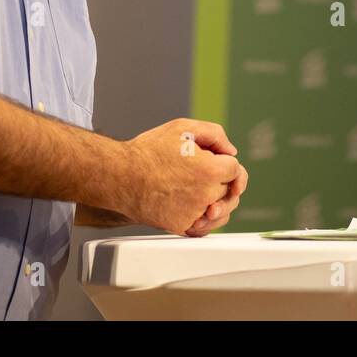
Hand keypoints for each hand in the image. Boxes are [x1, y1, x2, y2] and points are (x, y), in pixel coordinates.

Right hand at [121, 119, 243, 235]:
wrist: (120, 176)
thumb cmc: (148, 152)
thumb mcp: (182, 128)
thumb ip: (214, 134)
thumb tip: (231, 151)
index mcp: (210, 170)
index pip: (236, 170)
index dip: (226, 163)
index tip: (217, 162)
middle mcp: (205, 195)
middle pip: (230, 191)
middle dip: (223, 182)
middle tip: (207, 175)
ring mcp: (194, 213)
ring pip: (221, 213)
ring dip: (218, 203)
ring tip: (205, 192)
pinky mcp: (182, 227)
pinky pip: (204, 228)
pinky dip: (205, 220)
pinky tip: (198, 208)